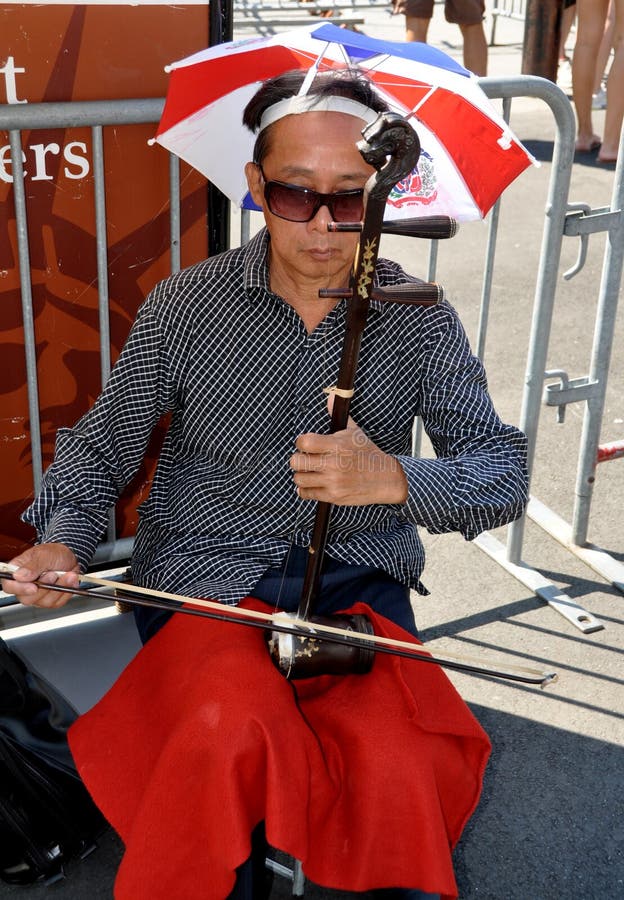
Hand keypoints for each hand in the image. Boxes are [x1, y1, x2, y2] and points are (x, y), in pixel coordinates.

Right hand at [1, 543, 80, 607]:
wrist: (69, 557)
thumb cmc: (54, 553)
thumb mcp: (43, 554)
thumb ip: (32, 565)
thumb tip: (19, 576)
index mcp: (17, 573)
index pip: (9, 586)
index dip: (19, 589)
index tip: (33, 586)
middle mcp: (25, 587)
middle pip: (27, 599)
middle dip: (44, 587)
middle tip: (53, 574)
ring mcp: (38, 596)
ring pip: (45, 602)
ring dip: (59, 587)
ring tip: (67, 574)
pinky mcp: (51, 600)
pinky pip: (58, 602)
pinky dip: (66, 591)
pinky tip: (69, 580)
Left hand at [290, 414, 407, 505]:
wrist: (385, 478)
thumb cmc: (368, 453)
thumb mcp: (354, 432)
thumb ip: (339, 415)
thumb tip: (331, 396)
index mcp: (337, 445)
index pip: (304, 442)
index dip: (301, 442)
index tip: (306, 445)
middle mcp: (333, 463)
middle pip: (296, 461)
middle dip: (298, 459)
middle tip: (305, 459)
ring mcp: (333, 481)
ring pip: (298, 479)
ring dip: (301, 475)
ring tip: (309, 473)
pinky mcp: (334, 496)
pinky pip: (306, 494)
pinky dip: (306, 489)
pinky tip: (313, 484)